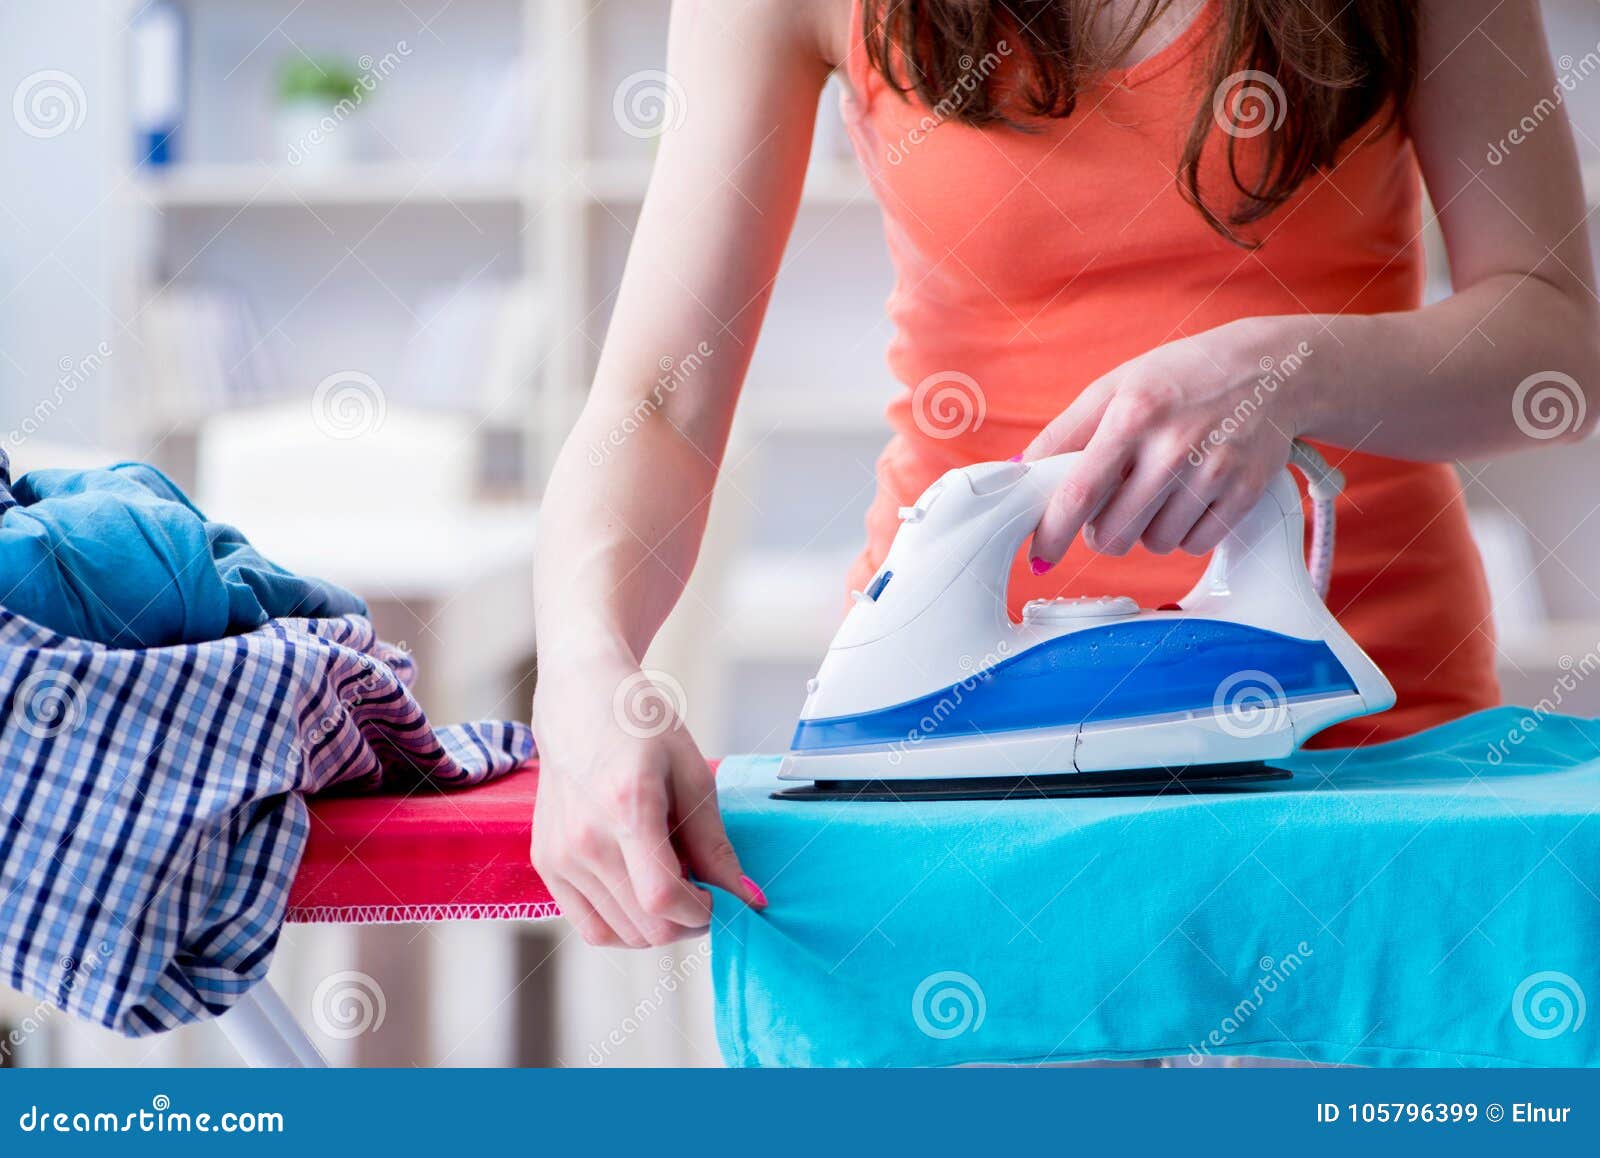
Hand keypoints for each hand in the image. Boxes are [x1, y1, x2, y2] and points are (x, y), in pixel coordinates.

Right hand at [531, 656, 764, 947]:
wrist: (579, 698)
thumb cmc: (640, 725)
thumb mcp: (693, 774)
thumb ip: (715, 844)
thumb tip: (747, 898)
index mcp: (626, 809)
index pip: (663, 899)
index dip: (703, 913)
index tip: (724, 899)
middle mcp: (583, 839)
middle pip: (644, 926)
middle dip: (686, 922)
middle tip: (704, 891)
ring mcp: (558, 855)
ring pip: (618, 934)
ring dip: (656, 926)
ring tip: (673, 884)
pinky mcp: (545, 862)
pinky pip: (590, 925)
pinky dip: (623, 925)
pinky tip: (641, 892)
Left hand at [1023, 320, 1304, 564]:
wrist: (1272, 369)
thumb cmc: (1179, 378)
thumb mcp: (1115, 387)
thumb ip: (1063, 433)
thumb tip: (1018, 473)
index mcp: (1132, 414)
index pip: (1080, 492)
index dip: (1053, 533)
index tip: (1039, 556)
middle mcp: (1174, 445)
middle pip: (1113, 532)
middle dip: (1102, 531)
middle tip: (1114, 504)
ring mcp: (1213, 471)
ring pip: (1153, 544)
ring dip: (1145, 530)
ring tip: (1160, 489)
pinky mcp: (1245, 492)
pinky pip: (1194, 544)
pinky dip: (1184, 533)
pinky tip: (1190, 498)